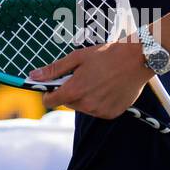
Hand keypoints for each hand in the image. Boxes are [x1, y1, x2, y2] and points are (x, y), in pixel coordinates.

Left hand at [29, 40, 150, 118]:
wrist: (136, 60)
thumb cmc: (106, 55)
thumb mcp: (76, 58)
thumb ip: (54, 70)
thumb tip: (33, 76)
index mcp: (74, 91)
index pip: (50, 101)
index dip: (47, 92)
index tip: (51, 85)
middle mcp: (86, 105)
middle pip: (67, 103)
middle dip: (69, 91)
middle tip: (80, 75)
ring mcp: (100, 111)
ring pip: (82, 107)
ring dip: (83, 96)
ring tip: (96, 79)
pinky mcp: (112, 114)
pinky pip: (97, 110)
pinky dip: (98, 101)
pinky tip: (106, 87)